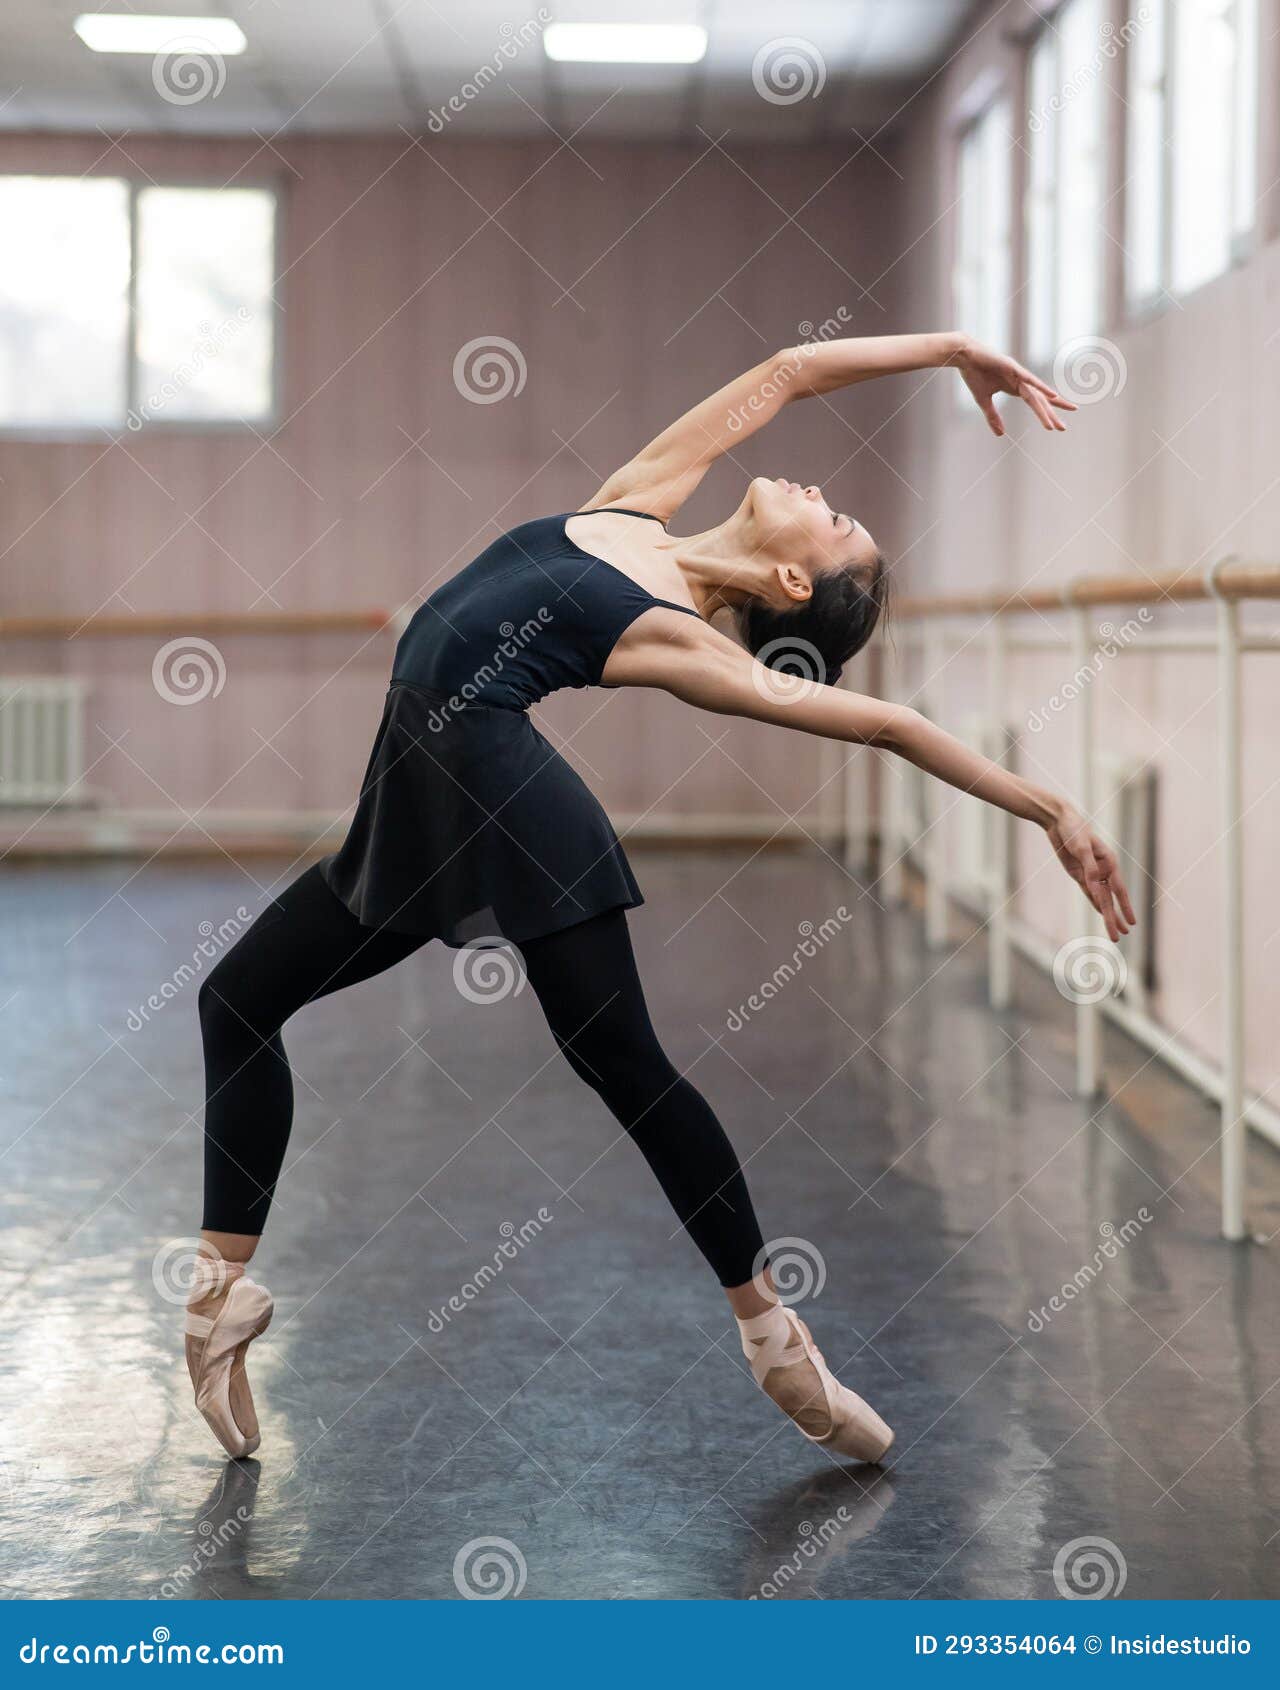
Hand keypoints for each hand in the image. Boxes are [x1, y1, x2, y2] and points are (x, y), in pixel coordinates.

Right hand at [953, 337, 1076, 436]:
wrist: (964, 356)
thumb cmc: (974, 374)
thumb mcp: (983, 401)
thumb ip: (993, 417)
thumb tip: (1001, 434)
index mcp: (1015, 388)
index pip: (1035, 403)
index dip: (1046, 413)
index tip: (1056, 425)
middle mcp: (1021, 381)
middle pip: (1040, 401)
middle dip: (1052, 415)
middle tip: (1063, 428)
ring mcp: (1018, 374)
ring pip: (1035, 395)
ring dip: (1045, 410)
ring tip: (1055, 423)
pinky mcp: (1012, 367)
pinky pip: (1029, 379)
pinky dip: (1041, 387)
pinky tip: (1052, 395)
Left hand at [1045, 804, 1136, 941]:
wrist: (1059, 820)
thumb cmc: (1074, 829)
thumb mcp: (1081, 847)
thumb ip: (1089, 868)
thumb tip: (1095, 888)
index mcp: (1109, 862)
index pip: (1119, 890)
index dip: (1125, 908)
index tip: (1132, 923)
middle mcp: (1103, 869)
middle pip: (1109, 899)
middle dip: (1114, 918)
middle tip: (1120, 937)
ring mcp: (1091, 872)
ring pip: (1100, 898)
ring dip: (1106, 915)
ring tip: (1115, 933)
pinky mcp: (1078, 873)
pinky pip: (1088, 892)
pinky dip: (1095, 903)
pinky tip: (1101, 913)